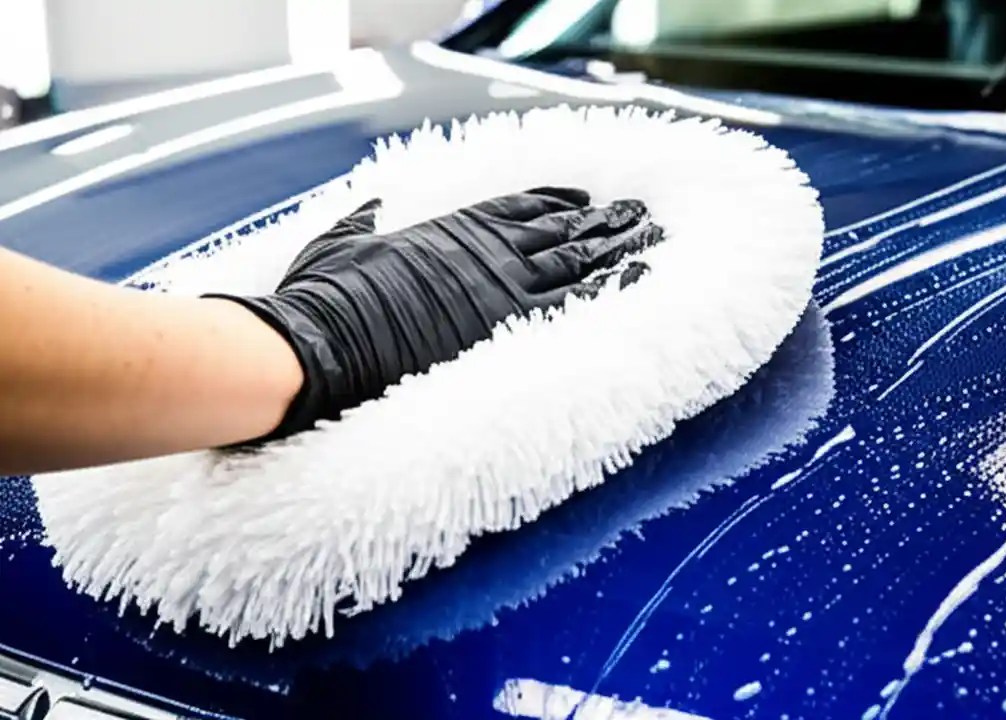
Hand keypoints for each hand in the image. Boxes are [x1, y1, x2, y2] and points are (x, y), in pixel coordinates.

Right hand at [210, 187, 663, 441]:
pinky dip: (611, 285)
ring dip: (621, 247)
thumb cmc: (322, 298)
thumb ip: (364, 225)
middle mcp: (485, 253)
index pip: (522, 207)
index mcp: (452, 231)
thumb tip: (370, 211)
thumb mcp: (341, 242)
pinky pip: (575, 300)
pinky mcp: (507, 324)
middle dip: (604, 224)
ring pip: (579, 258)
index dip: (560, 203)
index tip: (588, 201)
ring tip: (655, 236)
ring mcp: (500, 286)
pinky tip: (642, 275)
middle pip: (562, 232)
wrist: (322, 342)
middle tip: (642, 215)